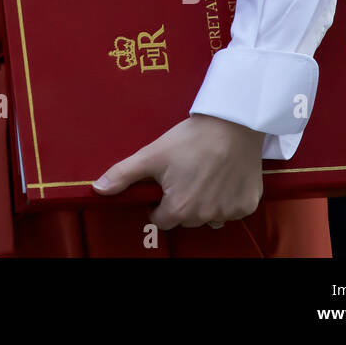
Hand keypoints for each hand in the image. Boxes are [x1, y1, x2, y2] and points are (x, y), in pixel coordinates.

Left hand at [90, 113, 264, 229]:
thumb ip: (123, 175)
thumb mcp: (151, 155)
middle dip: (181, 203)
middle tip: (183, 175)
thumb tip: (98, 190)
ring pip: (210, 216)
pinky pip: (232, 210)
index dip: (157, 204)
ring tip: (204, 174)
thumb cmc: (189, 139)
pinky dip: (227, 198)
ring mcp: (229, 212)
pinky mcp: (248, 205)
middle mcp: (205, 217)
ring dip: (205, 203)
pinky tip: (223, 176)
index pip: (161, 220)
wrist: (231, 124)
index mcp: (179, 209)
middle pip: (186, 219)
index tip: (163, 185)